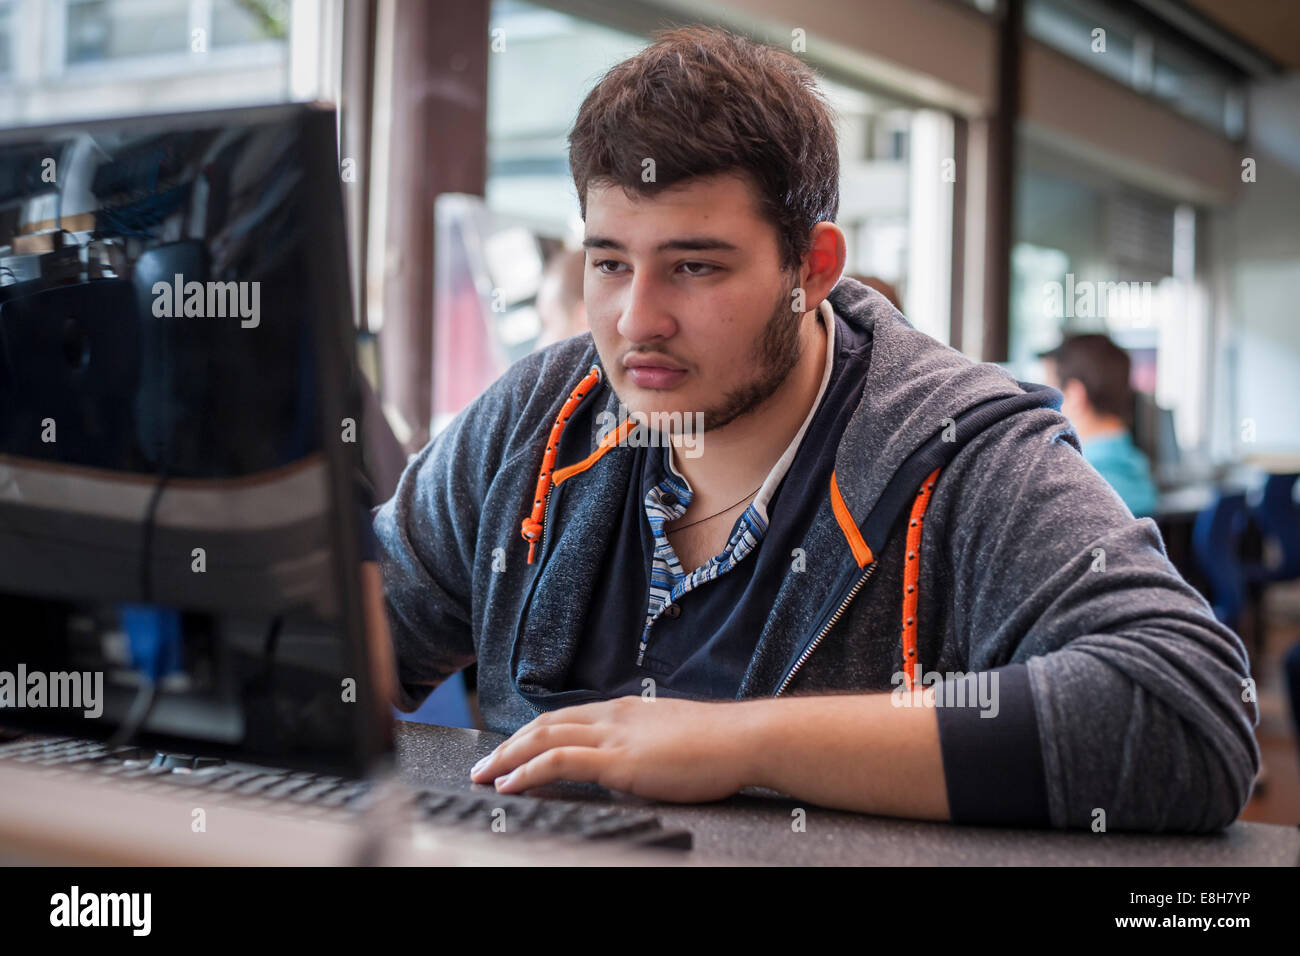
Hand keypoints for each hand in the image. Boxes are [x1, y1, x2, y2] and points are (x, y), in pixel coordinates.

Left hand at [468, 696, 759, 802]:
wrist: (745, 738)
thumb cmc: (721, 744)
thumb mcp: (673, 736)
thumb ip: (647, 744)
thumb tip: (638, 760)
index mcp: (626, 710)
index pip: (566, 717)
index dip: (533, 734)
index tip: (513, 748)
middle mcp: (613, 716)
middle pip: (546, 724)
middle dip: (509, 745)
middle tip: (483, 765)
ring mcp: (614, 736)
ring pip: (543, 739)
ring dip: (507, 757)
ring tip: (483, 775)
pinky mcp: (618, 760)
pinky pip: (559, 761)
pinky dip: (527, 771)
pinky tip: (510, 784)